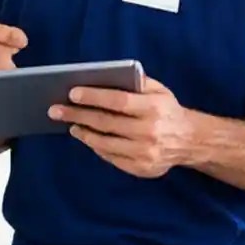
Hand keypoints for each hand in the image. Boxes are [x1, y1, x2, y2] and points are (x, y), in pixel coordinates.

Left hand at [47, 76, 196, 178]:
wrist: (189, 140)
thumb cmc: (167, 110)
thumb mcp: (159, 90)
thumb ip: (136, 81)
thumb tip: (104, 75)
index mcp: (154, 108)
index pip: (119, 101)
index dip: (94, 97)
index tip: (72, 93)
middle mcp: (150, 131)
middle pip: (106, 122)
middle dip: (78, 115)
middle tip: (55, 110)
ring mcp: (145, 153)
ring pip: (105, 143)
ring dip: (84, 133)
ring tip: (70, 124)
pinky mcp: (141, 169)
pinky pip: (111, 157)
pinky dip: (96, 147)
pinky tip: (87, 137)